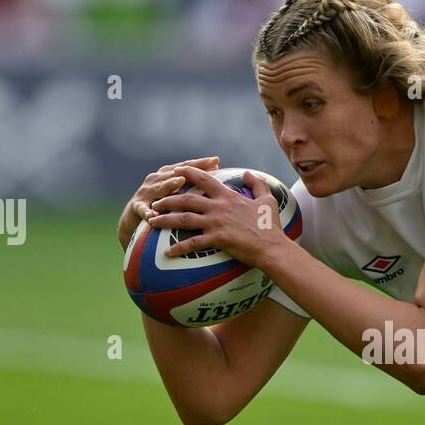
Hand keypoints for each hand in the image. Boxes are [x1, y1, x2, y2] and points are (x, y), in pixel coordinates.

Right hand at [117, 156, 219, 249]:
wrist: (135, 215)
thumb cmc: (163, 203)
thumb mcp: (177, 192)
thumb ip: (192, 184)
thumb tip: (218, 177)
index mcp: (168, 174)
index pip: (187, 167)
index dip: (201, 163)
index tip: (217, 160)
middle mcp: (156, 179)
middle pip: (175, 173)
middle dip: (189, 169)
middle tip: (204, 166)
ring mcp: (146, 192)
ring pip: (159, 188)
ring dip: (169, 184)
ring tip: (179, 182)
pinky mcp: (137, 207)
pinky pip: (143, 210)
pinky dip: (147, 212)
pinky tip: (152, 215)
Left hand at [151, 166, 285, 267]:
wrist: (272, 246)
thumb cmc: (271, 225)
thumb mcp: (267, 200)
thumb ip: (256, 184)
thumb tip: (247, 173)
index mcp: (228, 196)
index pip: (204, 179)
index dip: (188, 173)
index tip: (175, 171)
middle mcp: (218, 207)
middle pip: (186, 199)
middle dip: (168, 199)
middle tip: (155, 203)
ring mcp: (216, 223)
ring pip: (184, 218)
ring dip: (166, 219)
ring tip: (152, 222)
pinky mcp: (216, 239)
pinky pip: (193, 243)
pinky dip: (178, 248)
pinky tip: (167, 253)